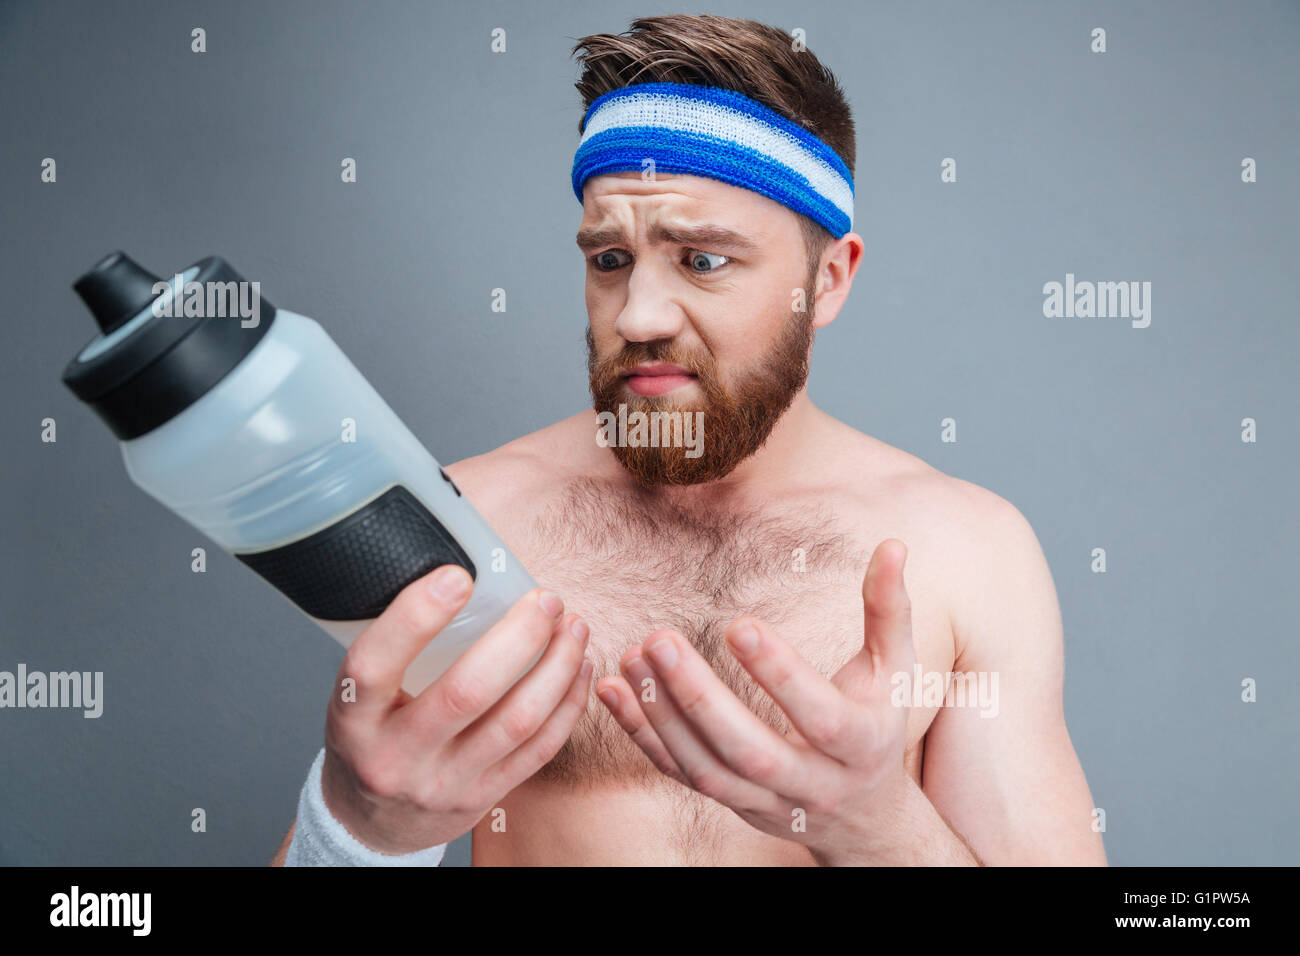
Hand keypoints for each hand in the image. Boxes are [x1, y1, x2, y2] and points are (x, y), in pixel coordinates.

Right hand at [320, 565, 591, 853]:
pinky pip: (539, 749)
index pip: (374, 666)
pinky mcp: (484, 799)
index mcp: (353, 721)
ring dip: (557, 666)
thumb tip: (458, 573)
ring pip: (517, 721)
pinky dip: (566, 703)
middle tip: (545, 599)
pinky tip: (577, 668)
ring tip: (573, 626)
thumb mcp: (358, 697)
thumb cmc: (370, 738)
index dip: (415, 618)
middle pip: (466, 693)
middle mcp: (397, 758)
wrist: (371, 824)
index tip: (457, 575)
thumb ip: (396, 649)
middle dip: (519, 638)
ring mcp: (444, 784)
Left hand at [595, 538, 915, 864]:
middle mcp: (814, 783)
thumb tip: (893, 544)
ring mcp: (768, 801)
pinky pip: (679, 776)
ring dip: (663, 716)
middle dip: (700, 699)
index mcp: (861, 744)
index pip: (819, 715)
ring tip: (633, 657)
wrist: (864, 814)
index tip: (737, 622)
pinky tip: (611, 690)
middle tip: (659, 639)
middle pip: (751, 752)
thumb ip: (890, 609)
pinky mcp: (732, 805)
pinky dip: (642, 737)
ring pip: (708, 771)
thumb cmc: (878, 722)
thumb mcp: (895, 670)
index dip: (779, 674)